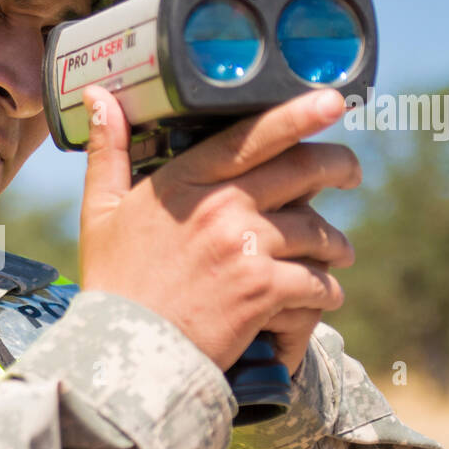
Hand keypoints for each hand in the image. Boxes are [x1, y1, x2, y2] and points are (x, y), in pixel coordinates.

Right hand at [77, 83, 358, 375]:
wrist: (124, 352)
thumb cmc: (114, 282)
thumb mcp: (101, 212)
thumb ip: (107, 151)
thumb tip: (97, 95)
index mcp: (185, 181)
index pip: (252, 135)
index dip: (299, 113)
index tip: (333, 100)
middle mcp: (221, 206)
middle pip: (302, 169)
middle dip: (339, 167)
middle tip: (351, 174)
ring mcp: (245, 247)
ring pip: (317, 230)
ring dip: (335, 243)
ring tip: (337, 252)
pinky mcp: (262, 289)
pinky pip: (318, 281)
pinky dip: (326, 290)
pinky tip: (323, 295)